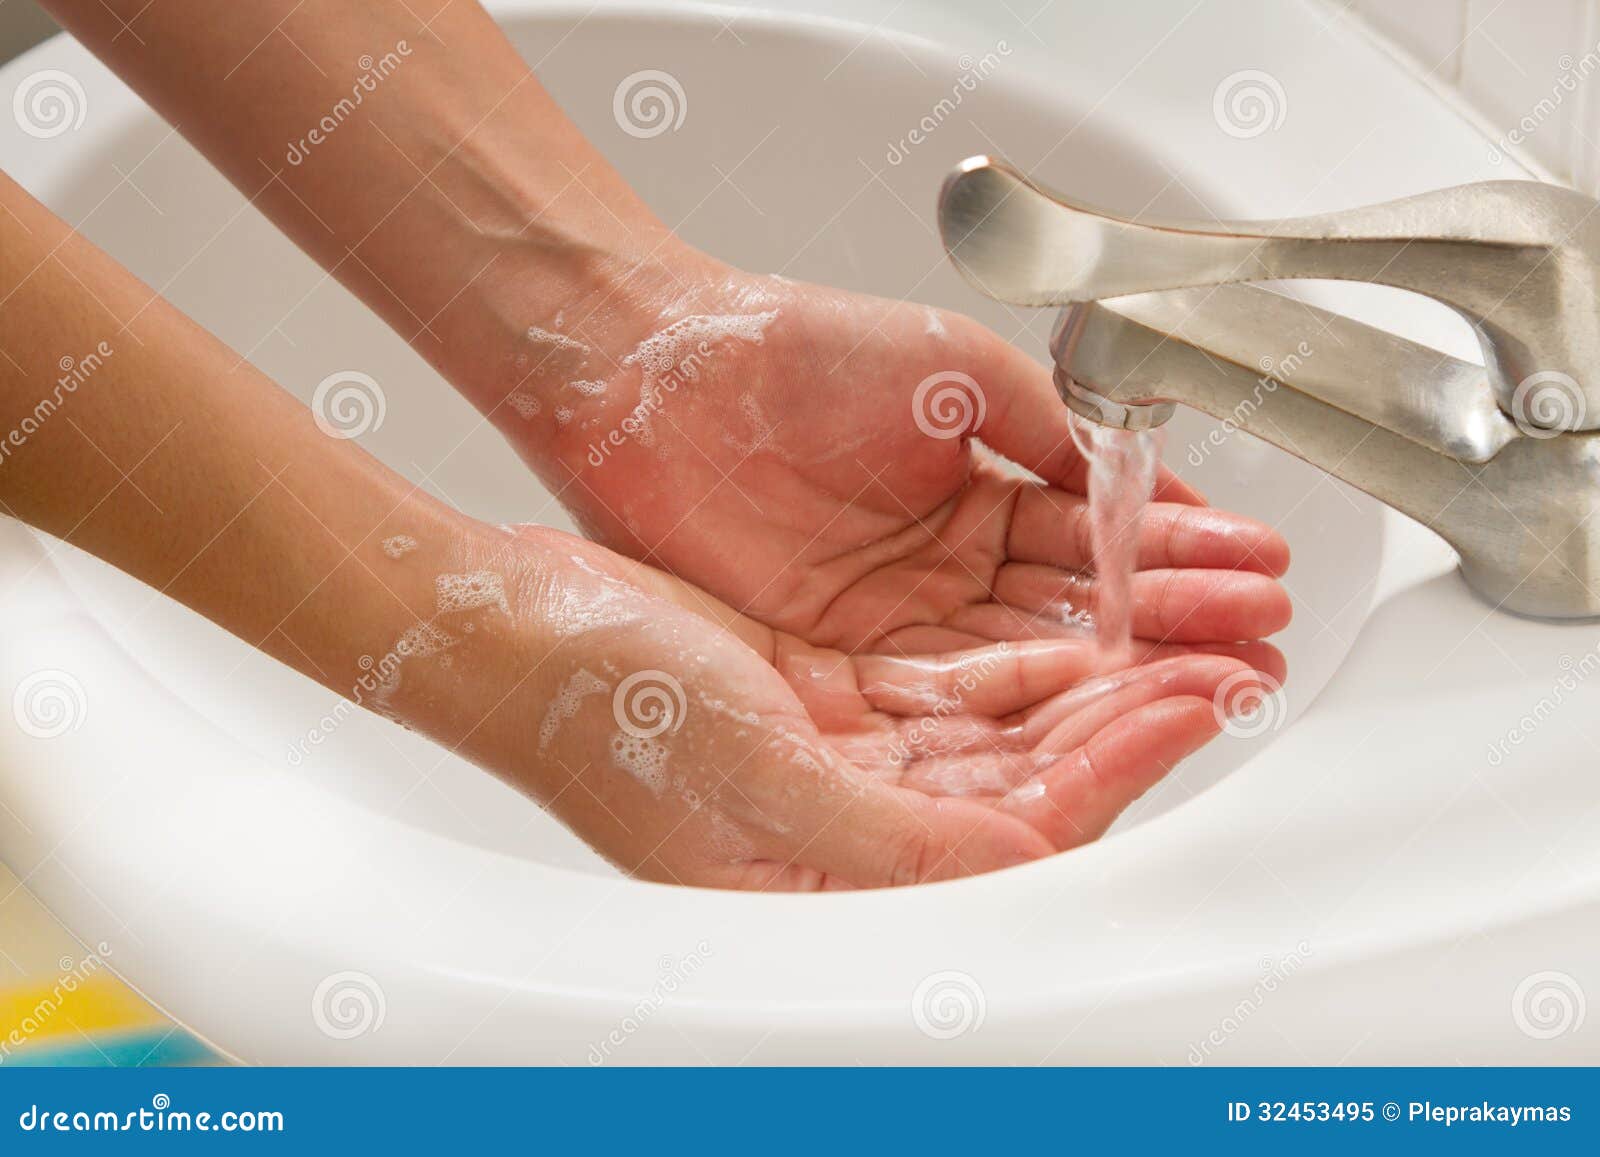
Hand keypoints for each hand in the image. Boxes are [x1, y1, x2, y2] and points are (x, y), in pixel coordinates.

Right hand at [391, 521, 1273, 889]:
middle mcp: (856, 827)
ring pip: (1008, 726)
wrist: (516, 630)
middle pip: (1033, 781)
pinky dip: (1029, 652)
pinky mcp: (836, 696)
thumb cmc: (599, 713)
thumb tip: (1026, 861)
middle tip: (1228, 661)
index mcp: (836, 877)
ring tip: (1185, 637)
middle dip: (1134, 720)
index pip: (1016, 834)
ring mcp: (851, 759)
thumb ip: (893, 841)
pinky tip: (1087, 622)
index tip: (1190, 704)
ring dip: (1098, 680)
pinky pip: (959, 680)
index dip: (1113, 770)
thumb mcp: (750, 781)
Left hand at [488, 255, 1290, 670]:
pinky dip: (1029, 702)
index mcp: (983, 488)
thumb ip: (1049, 429)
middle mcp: (949, 565)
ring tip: (1218, 683)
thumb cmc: (797, 350)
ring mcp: (900, 620)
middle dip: (1178, 626)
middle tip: (1263, 646)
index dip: (1181, 557)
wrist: (660, 378)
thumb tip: (1137, 481)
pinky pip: (953, 692)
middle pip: (1080, 612)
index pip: (1098, 539)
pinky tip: (1104, 710)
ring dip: (1125, 674)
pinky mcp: (844, 662)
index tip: (1260, 574)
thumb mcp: (954, 367)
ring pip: (1031, 659)